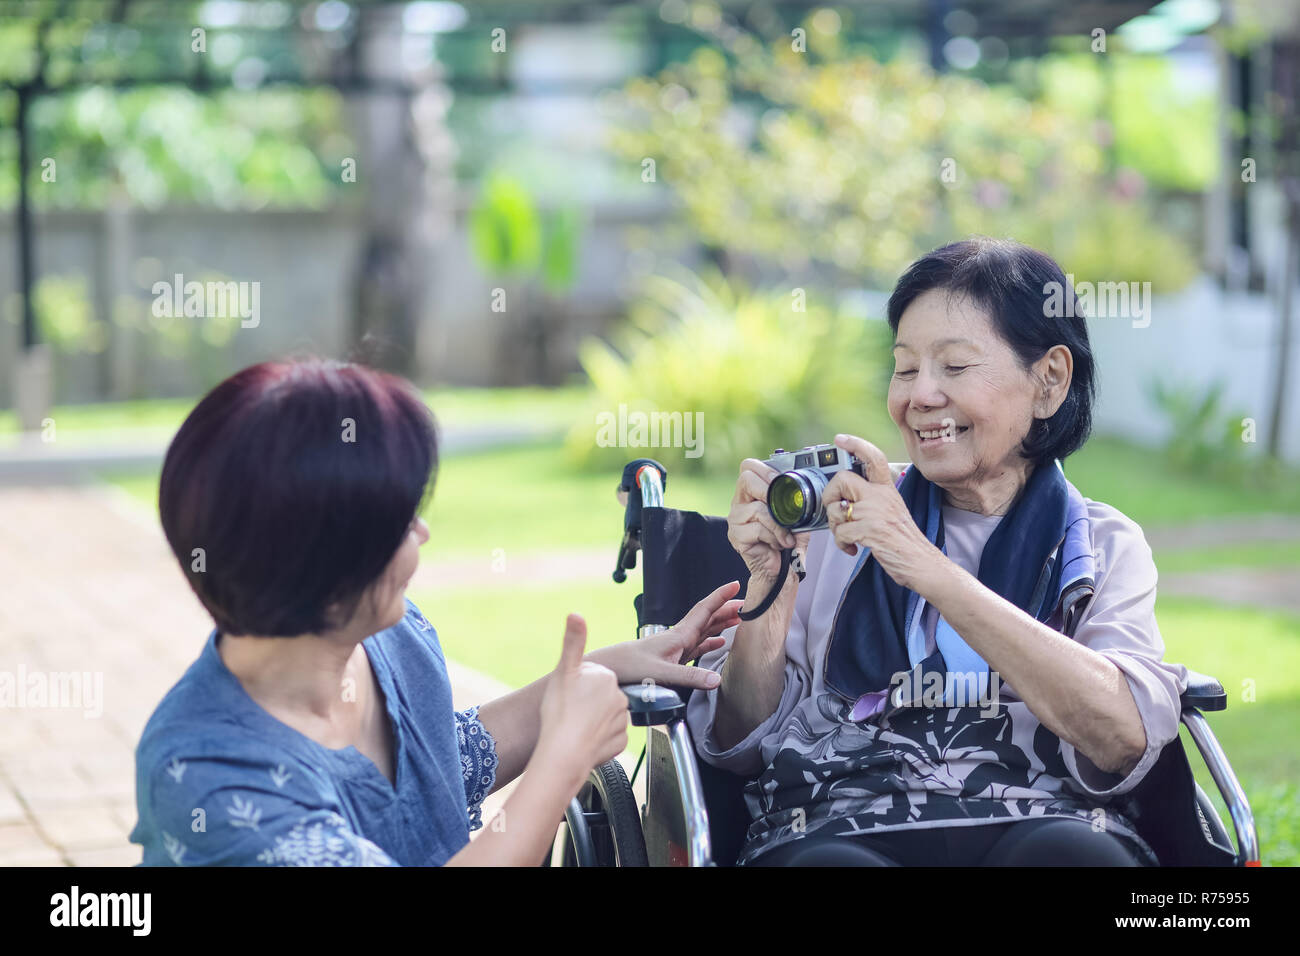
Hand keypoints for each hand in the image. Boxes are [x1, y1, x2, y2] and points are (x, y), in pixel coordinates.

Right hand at [537, 615, 628, 786]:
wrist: (564, 752)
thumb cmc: (560, 713)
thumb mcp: (564, 672)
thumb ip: (573, 642)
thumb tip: (576, 614)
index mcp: (607, 678)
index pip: (592, 677)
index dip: (577, 686)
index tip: (569, 696)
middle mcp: (620, 698)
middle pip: (601, 697)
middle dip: (588, 703)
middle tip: (571, 712)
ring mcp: (622, 721)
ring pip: (606, 717)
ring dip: (593, 721)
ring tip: (576, 727)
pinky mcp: (621, 742)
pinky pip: (609, 737)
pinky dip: (598, 739)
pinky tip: (585, 740)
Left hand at [588, 581, 743, 690]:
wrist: (609, 669)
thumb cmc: (629, 667)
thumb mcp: (661, 673)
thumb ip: (690, 677)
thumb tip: (717, 680)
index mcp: (678, 635)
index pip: (704, 610)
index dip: (721, 596)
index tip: (736, 583)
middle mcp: (679, 637)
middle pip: (708, 617)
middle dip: (727, 608)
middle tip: (748, 603)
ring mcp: (676, 647)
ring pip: (704, 629)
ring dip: (722, 623)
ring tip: (739, 619)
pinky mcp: (672, 658)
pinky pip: (698, 645)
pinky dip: (711, 641)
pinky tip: (719, 643)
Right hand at [727, 459, 810, 581]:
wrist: (781, 572)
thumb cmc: (787, 543)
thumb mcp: (796, 516)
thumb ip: (795, 500)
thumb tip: (809, 485)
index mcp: (751, 493)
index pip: (748, 467)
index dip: (765, 469)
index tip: (781, 481)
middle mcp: (739, 503)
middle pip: (746, 479)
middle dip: (770, 491)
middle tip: (784, 507)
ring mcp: (735, 519)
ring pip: (758, 508)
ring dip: (778, 524)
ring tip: (785, 537)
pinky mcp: (736, 536)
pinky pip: (758, 528)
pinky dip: (774, 537)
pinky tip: (778, 544)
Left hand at [823, 433, 943, 591]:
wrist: (922, 563)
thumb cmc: (903, 540)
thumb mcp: (890, 510)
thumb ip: (871, 500)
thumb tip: (844, 499)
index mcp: (887, 489)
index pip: (873, 457)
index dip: (855, 445)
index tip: (840, 439)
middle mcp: (881, 496)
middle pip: (842, 479)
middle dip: (829, 496)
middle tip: (836, 511)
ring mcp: (876, 512)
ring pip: (836, 509)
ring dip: (835, 527)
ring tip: (847, 536)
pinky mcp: (871, 530)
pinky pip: (840, 532)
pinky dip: (842, 544)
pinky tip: (852, 548)